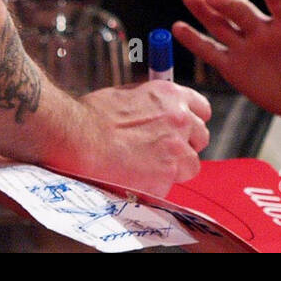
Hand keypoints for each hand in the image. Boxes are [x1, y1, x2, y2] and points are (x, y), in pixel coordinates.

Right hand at [58, 81, 211, 197]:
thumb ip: (151, 102)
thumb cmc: (93, 116)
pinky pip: (171, 185)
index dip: (193, 121)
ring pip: (191, 165)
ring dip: (175, 168)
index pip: (202, 109)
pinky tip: (137, 179)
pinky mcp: (167, 176)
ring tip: (148, 168)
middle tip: (163, 151)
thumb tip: (157, 109)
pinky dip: (158, 185)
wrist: (79, 137)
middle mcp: (180, 120)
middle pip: (201, 137)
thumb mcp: (126, 94)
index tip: (185, 129)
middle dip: (186, 145)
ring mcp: (176, 149)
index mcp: (171, 96)